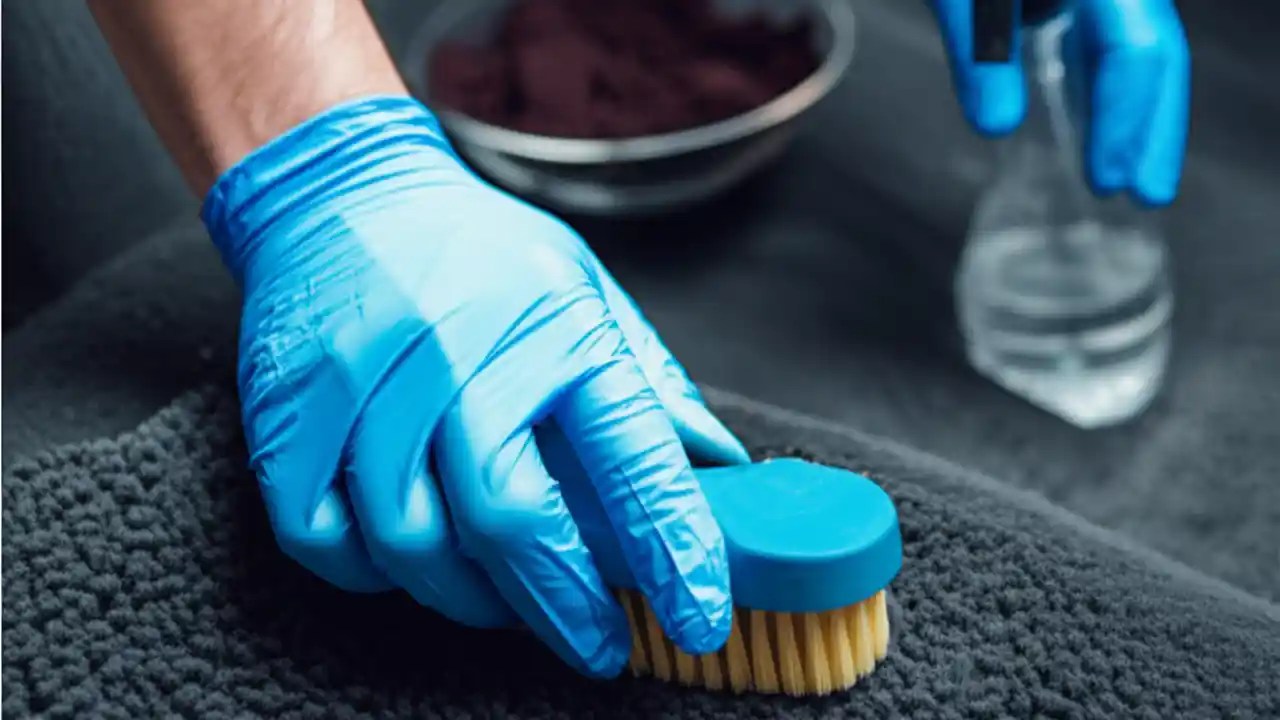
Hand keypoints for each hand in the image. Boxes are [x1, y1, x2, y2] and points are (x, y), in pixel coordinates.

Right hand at [202, 96, 747, 676]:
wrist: (346, 193)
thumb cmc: (480, 253)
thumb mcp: (586, 292)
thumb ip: (646, 387)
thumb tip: (718, 470)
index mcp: (557, 327)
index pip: (631, 457)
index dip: (673, 551)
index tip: (700, 618)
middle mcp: (460, 354)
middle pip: (509, 517)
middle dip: (564, 607)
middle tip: (597, 645)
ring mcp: (365, 384)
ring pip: (411, 543)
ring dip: (467, 597)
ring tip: (502, 597)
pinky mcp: (289, 412)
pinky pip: (322, 538)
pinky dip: (370, 573)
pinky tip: (408, 558)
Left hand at [931, 0, 1189, 204]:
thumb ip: (978, 51)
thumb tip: (998, 124)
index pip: (1132, 47)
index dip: (1123, 117)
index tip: (1107, 178)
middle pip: (1152, 48)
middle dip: (1149, 125)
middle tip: (1147, 193)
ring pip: (1136, 46)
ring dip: (1135, 113)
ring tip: (1135, 176)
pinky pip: (1106, 41)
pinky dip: (1107, 89)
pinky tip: (1103, 128)